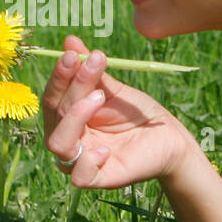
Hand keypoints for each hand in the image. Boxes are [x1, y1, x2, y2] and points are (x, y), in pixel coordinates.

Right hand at [41, 35, 193, 189]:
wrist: (169, 138)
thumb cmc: (138, 114)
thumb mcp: (114, 89)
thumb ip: (90, 71)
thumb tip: (69, 41)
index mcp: (67, 118)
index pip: (52, 96)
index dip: (60, 75)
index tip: (74, 53)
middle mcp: (69, 139)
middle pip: (54, 113)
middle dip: (72, 85)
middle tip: (95, 62)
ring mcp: (80, 160)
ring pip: (57, 143)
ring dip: (75, 116)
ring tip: (101, 97)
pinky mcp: (98, 179)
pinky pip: (78, 175)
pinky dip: (87, 160)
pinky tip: (106, 149)